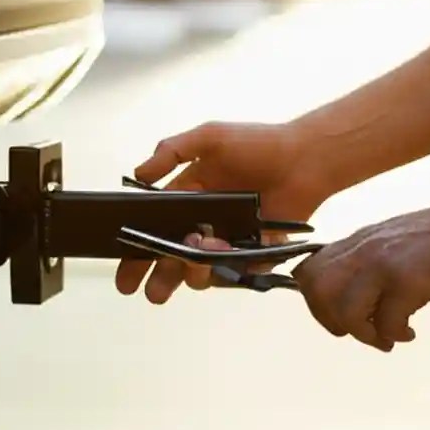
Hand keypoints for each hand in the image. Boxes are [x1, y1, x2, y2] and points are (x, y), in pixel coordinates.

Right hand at [115, 121, 328, 303]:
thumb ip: (171, 151)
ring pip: (198, 271)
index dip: (135, 253)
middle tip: (153, 292)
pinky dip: (224, 269)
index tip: (124, 273)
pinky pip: (233, 273)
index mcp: (186, 199)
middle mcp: (202, 224)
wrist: (305, 157)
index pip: (153, 231)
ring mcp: (227, 241)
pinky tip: (222, 251)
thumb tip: (137, 174)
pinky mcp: (253, 254)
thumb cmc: (258, 144)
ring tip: (196, 255)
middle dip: (158, 279)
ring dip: (191, 270)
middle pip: (170, 259)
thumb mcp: (209, 137)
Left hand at [293, 195, 429, 351]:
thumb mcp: (389, 244)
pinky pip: (386, 322)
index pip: (307, 273)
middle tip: (360, 329)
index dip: (316, 301)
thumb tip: (356, 305)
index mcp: (354, 244)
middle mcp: (361, 253)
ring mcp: (383, 265)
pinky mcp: (409, 279)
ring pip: (344, 312)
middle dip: (332, 321)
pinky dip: (395, 335)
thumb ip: (367, 264)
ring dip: (363, 334)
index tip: (341, 314)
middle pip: (315, 292)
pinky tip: (410, 331)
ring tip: (386, 337)